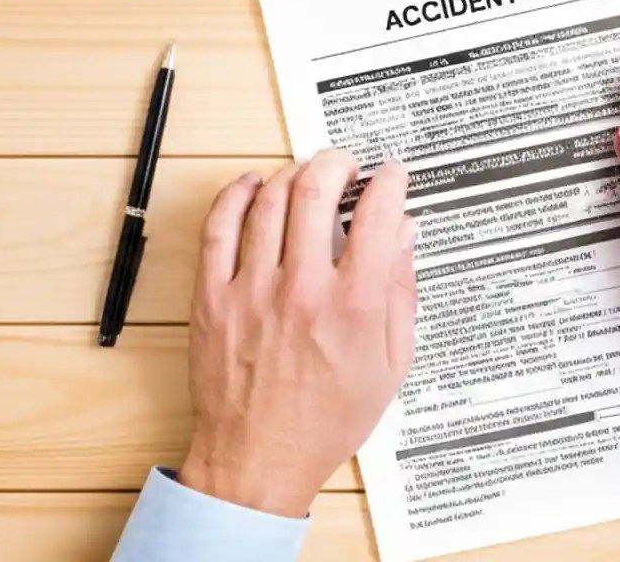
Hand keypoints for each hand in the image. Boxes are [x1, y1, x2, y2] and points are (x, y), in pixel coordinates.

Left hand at [178, 152, 416, 516]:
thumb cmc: (325, 419)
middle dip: (337, 162)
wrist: (259, 458)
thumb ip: (400, 293)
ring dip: (293, 173)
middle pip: (316, 190)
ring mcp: (252, 290)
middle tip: (346, 164)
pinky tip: (252, 186)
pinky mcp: (214, 297)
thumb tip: (405, 236)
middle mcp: (302, 291)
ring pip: (269, 199)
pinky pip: (219, 226)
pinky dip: (237, 194)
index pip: (376, 215)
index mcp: (352, 307)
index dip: (389, 181)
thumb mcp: (389, 364)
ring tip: (306, 176)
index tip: (391, 175)